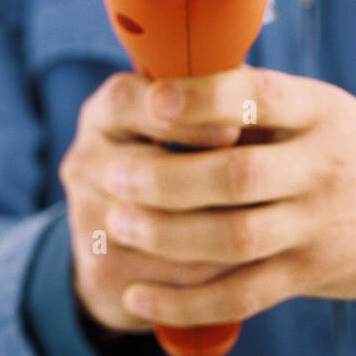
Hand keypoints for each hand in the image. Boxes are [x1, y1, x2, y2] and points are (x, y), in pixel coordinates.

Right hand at [58, 73, 244, 332]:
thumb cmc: (186, 157)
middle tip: (263, 188)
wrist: (130, 242)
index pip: (129, 101)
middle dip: (209, 181)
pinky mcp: (101, 273)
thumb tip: (255, 82)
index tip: (233, 131)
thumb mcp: (192, 119)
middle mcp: (85, 161)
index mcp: (108, 114)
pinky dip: (214, 271)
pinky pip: (167, 274)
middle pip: (143, 170)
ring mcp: (87, 219)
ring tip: (270, 224)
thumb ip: (218, 96)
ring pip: (160, 229)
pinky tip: (252, 263)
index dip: (184, 117)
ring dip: (221, 229)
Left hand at [59, 66, 355, 332]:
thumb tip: (162, 80)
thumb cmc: (343, 146)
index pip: (261, 98)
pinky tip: (140, 296)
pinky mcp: (309, 274)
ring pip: (234, 238)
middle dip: (165, 178)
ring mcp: (318, 225)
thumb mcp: (318, 107)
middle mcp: (323, 168)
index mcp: (321, 112)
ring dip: (167, 235)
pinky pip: (240, 295)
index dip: (204, 99)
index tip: (154, 99)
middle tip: (114, 174)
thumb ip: (253, 102)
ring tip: (119, 222)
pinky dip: (185, 301)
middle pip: (237, 176)